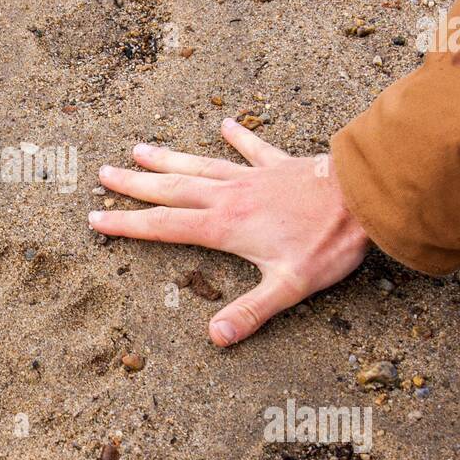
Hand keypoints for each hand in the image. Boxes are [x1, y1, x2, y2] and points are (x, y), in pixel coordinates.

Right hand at [88, 118, 370, 345]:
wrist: (363, 196)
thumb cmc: (328, 243)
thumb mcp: (289, 286)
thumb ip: (251, 311)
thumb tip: (215, 336)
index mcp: (225, 226)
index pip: (164, 226)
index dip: (126, 224)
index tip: (96, 219)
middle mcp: (230, 196)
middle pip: (170, 190)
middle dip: (134, 185)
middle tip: (102, 175)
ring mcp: (252, 176)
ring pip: (199, 166)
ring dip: (168, 159)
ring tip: (138, 149)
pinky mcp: (278, 164)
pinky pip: (251, 148)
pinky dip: (237, 137)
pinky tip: (225, 123)